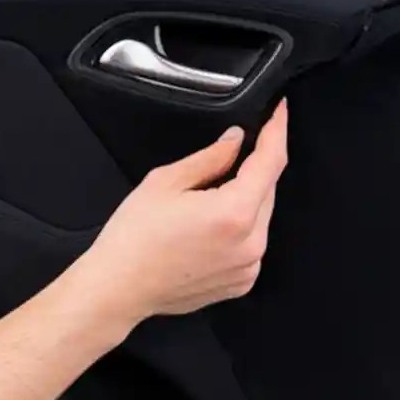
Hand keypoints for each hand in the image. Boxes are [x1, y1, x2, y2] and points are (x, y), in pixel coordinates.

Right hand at [71, 100, 288, 327]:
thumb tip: (236, 140)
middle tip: (227, 156)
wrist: (119, 288)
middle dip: (255, 167)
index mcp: (234, 213)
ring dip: (246, 198)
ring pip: (262, 216)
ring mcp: (249, 266)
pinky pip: (253, 242)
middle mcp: (251, 243)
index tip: (279, 111)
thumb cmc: (134, 238)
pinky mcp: (243, 282)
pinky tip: (208, 227)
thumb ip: (210, 157)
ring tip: (206, 199)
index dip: (277, 131)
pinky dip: (240, 226)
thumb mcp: (166, 181)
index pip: (271, 161)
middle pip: (269, 189)